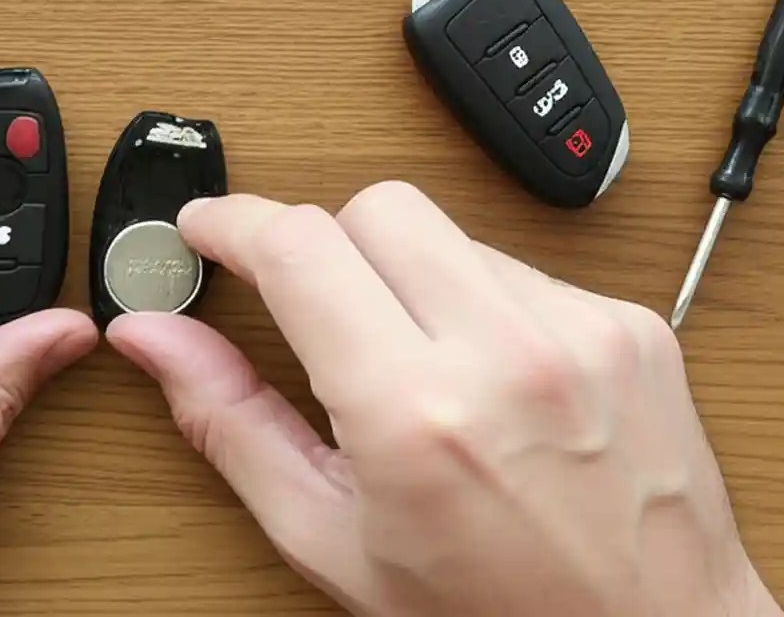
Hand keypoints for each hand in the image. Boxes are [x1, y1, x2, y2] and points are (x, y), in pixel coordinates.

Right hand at [108, 183, 783, 616]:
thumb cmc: (491, 611)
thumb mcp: (329, 537)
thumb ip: (229, 422)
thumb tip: (156, 338)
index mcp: (415, 415)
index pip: (298, 247)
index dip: (232, 222)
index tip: (208, 227)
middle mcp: (507, 355)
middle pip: (374, 206)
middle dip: (323, 242)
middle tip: (316, 308)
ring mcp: (580, 331)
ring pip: (448, 229)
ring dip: (405, 274)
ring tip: (414, 361)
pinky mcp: (627, 324)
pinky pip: (517, 265)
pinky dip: (479, 300)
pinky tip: (484, 372)